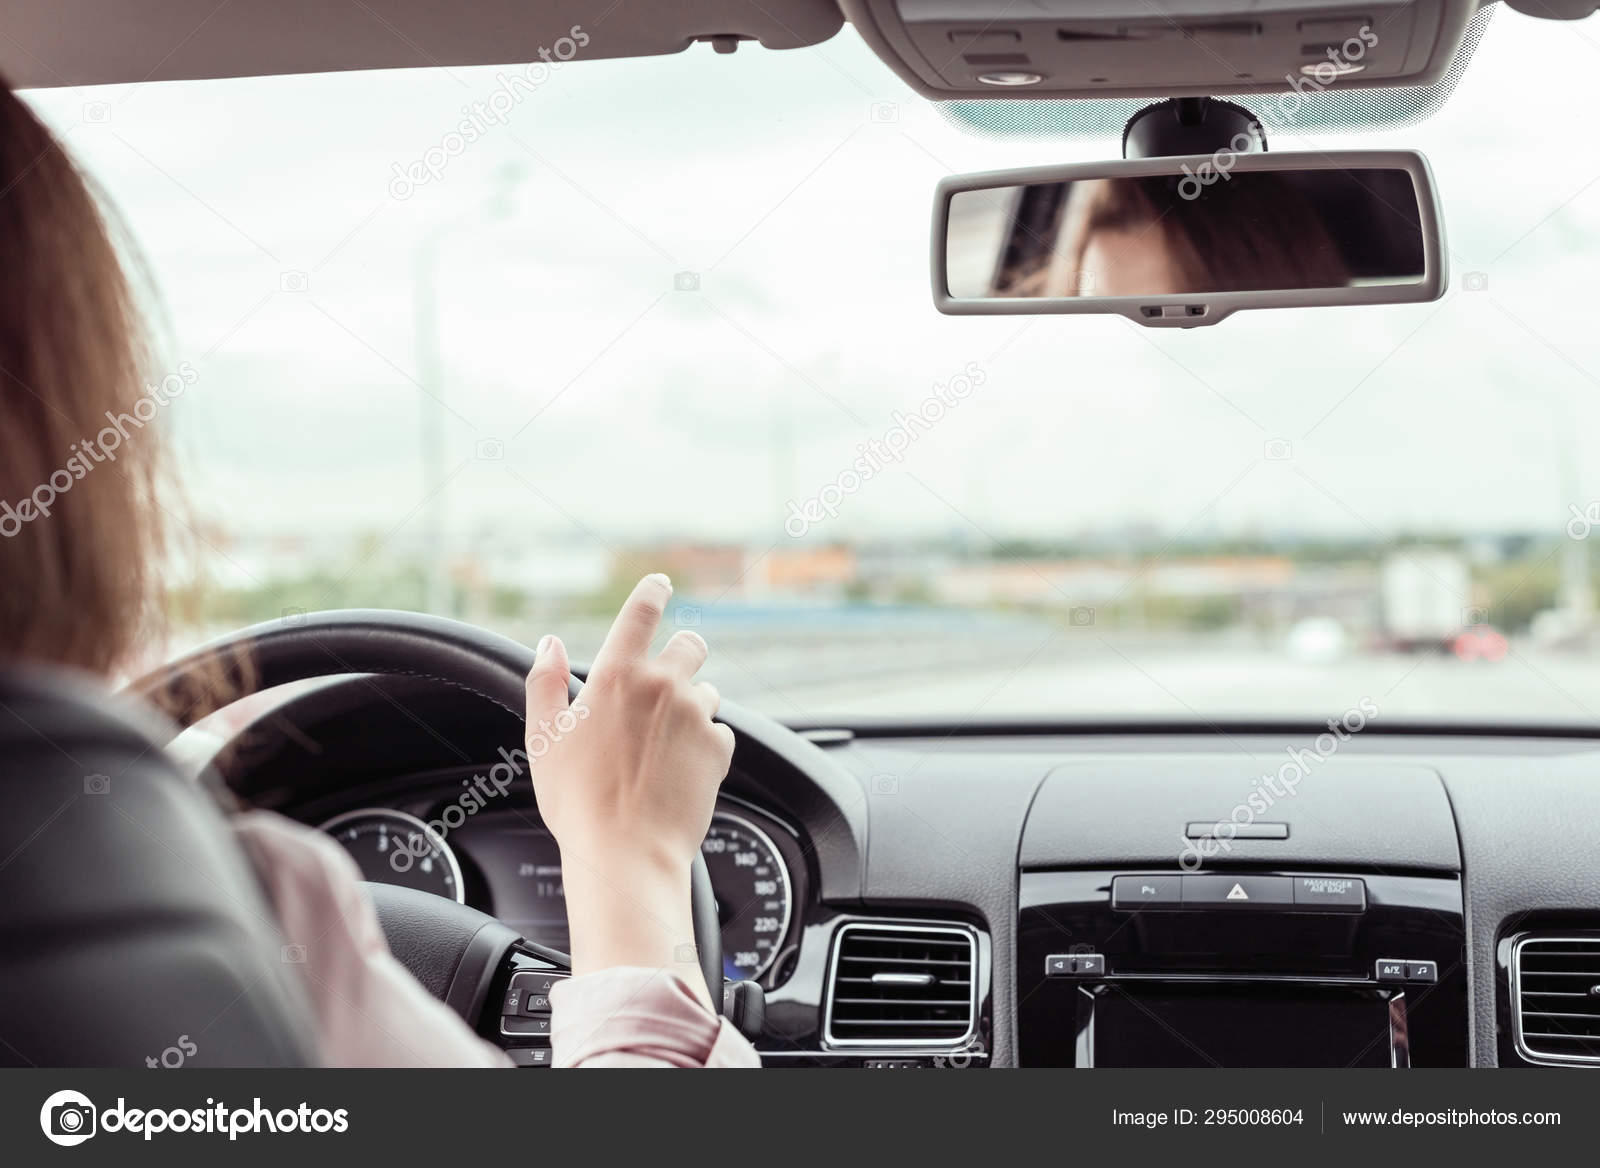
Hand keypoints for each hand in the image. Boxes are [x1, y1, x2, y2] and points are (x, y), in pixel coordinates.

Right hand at [523, 573, 733, 1006]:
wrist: (627, 854)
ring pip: (706, 690)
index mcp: (618, 676)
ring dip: (691, 704)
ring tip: (662, 744)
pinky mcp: (720, 748)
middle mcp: (664, 686)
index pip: (642, 613)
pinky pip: (719, 731)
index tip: (661, 583)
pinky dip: (704, 742)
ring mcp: (697, 716)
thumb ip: (546, 682)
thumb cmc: (578, 802)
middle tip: (662, 683)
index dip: (652, 592)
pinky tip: (678, 768)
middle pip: (690, 644)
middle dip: (680, 655)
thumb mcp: (544, 738)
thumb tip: (549, 644)